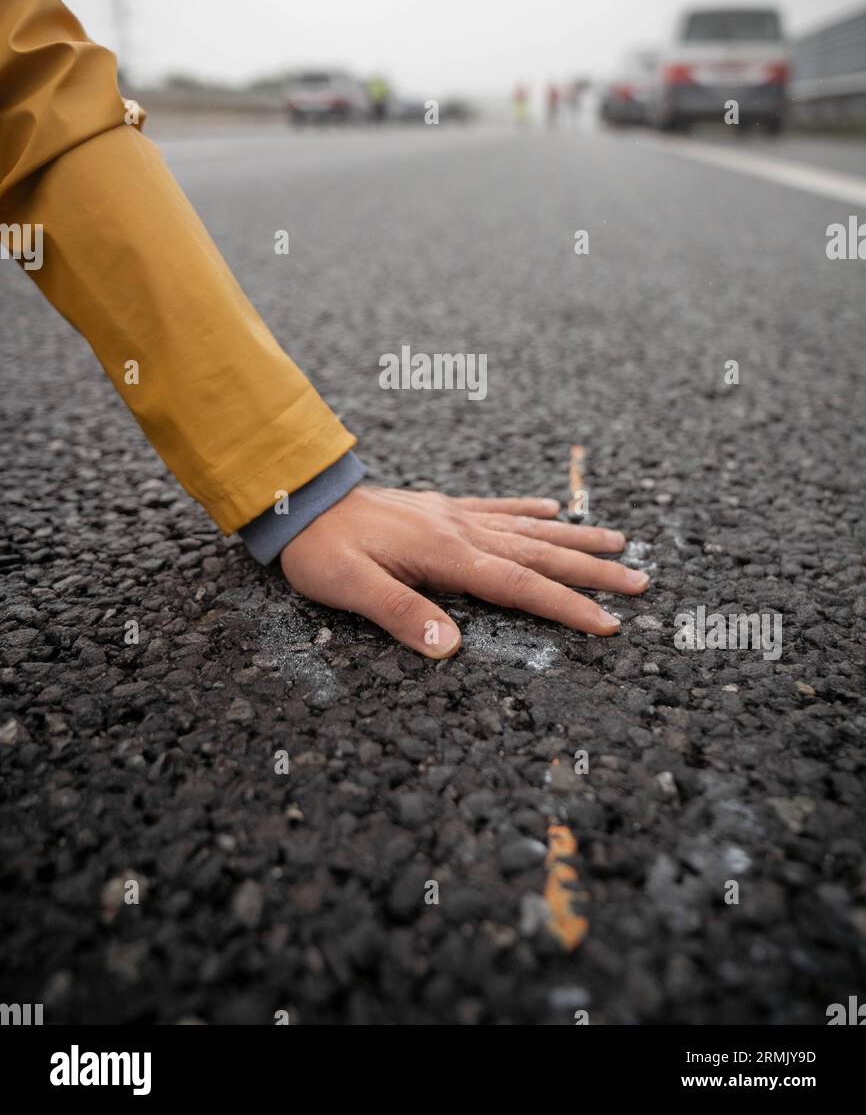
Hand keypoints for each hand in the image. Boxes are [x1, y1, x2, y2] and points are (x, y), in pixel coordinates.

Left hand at [280, 486, 648, 658]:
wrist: (300, 499)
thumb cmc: (320, 549)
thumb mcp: (349, 587)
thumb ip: (400, 614)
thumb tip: (449, 649)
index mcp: (446, 554)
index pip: (520, 585)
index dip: (566, 606)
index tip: (609, 624)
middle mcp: (460, 531)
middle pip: (539, 554)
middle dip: (592, 571)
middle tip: (641, 583)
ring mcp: (453, 516)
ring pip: (528, 529)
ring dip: (574, 538)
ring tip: (619, 543)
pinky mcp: (440, 508)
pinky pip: (496, 508)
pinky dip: (528, 510)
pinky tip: (551, 508)